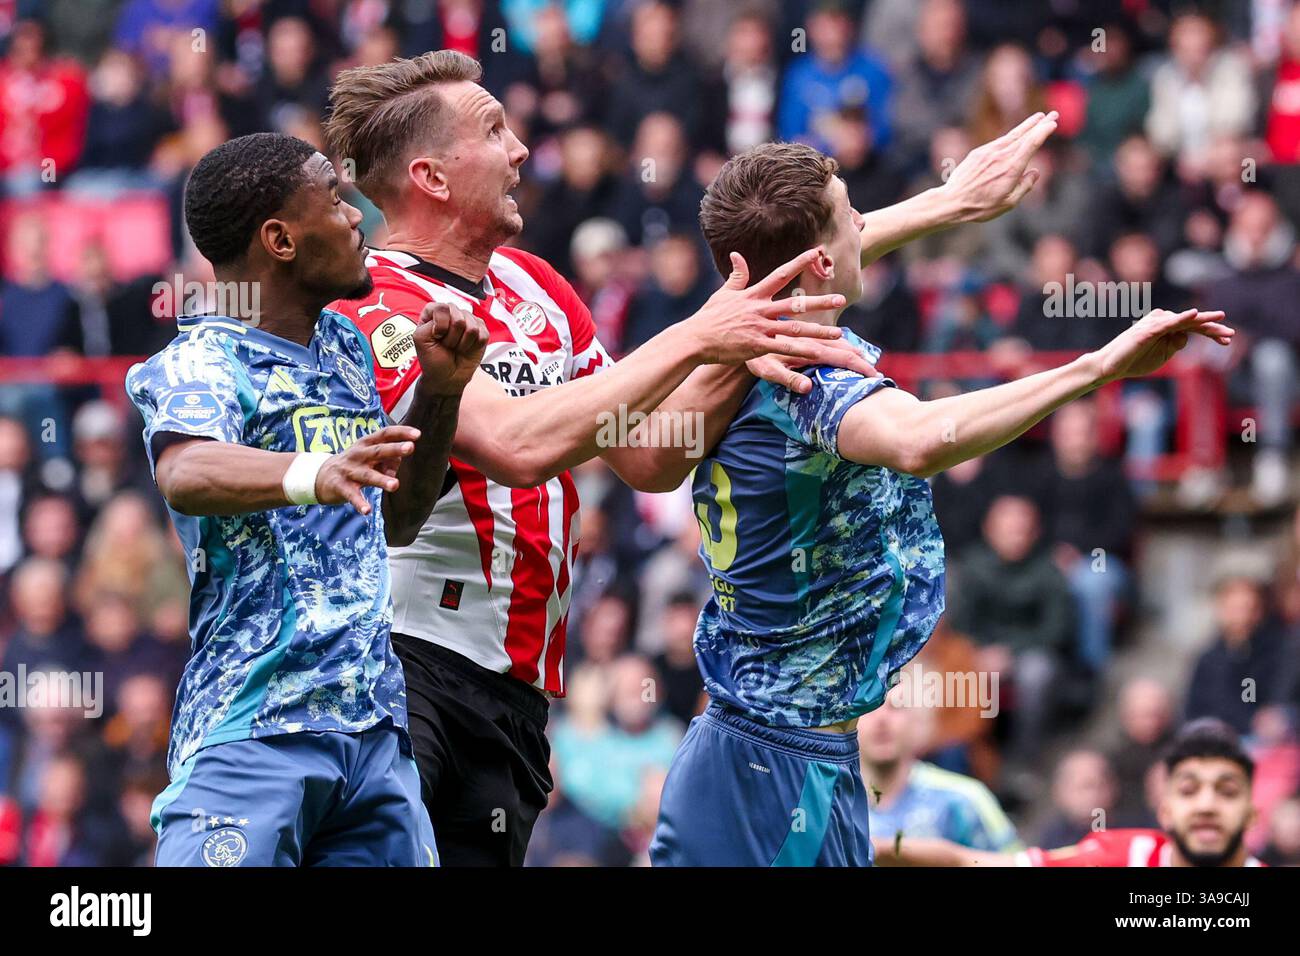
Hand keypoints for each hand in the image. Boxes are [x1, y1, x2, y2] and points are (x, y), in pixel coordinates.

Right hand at [315, 425, 420, 514]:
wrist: (320, 475)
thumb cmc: (354, 464)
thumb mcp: (369, 457)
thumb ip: (387, 459)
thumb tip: (399, 462)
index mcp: (366, 444)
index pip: (385, 434)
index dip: (400, 433)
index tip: (417, 434)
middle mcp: (358, 455)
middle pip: (378, 451)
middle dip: (394, 449)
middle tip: (410, 448)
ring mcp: (349, 471)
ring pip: (367, 475)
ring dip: (381, 480)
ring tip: (395, 485)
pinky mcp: (341, 487)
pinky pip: (352, 496)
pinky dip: (359, 503)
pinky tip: (367, 511)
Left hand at [411, 302, 489, 395]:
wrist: (447, 377)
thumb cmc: (433, 359)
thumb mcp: (420, 339)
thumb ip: (429, 322)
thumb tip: (449, 318)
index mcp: (435, 312)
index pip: (441, 307)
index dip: (441, 324)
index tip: (437, 336)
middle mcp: (452, 313)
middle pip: (458, 316)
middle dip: (451, 336)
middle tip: (447, 345)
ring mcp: (468, 320)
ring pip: (471, 326)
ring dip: (462, 343)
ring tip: (456, 347)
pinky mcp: (481, 330)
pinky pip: (482, 334)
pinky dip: (473, 346)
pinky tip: (466, 348)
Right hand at [686, 249, 847, 364]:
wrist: (695, 339)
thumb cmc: (708, 318)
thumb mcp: (722, 293)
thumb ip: (736, 276)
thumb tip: (736, 254)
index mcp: (754, 294)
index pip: (781, 273)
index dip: (799, 262)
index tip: (816, 252)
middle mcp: (760, 309)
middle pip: (795, 303)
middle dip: (819, 301)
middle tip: (841, 298)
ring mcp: (759, 328)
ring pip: (795, 328)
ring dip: (818, 330)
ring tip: (839, 333)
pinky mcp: (756, 346)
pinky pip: (784, 349)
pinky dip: (802, 352)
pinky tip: (818, 354)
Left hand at [747, 336, 878, 393]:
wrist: (740, 333)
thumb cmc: (751, 356)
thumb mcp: (767, 370)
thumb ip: (788, 379)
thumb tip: (808, 388)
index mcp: (805, 347)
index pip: (837, 357)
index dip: (856, 366)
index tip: (871, 375)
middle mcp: (808, 339)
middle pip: (840, 347)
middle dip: (859, 359)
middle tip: (874, 373)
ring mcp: (805, 335)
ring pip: (834, 340)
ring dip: (851, 349)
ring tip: (866, 361)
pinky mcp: (800, 334)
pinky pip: (824, 339)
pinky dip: (838, 344)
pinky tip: (845, 350)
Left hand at [941, 111, 1057, 222]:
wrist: (952, 201)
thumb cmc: (981, 207)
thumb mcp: (1008, 203)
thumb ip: (1025, 187)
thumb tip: (1035, 172)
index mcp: (1011, 168)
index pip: (1031, 144)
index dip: (1043, 131)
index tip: (1053, 123)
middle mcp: (1001, 156)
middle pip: (1024, 135)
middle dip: (1040, 124)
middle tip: (1054, 114)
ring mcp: (988, 152)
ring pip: (1012, 135)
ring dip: (1026, 126)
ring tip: (1038, 117)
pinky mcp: (979, 153)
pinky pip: (999, 141)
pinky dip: (1011, 135)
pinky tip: (1017, 134)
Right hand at [1089, 308, 1233, 383]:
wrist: (1110, 367)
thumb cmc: (1133, 361)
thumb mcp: (1162, 355)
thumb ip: (1175, 345)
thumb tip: (1186, 336)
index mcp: (1166, 328)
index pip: (1193, 328)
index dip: (1211, 333)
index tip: (1227, 341)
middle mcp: (1161, 322)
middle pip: (1192, 322)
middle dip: (1212, 328)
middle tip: (1231, 335)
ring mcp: (1154, 324)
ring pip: (1183, 321)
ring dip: (1203, 321)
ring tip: (1220, 320)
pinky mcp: (1148, 329)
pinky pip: (1168, 322)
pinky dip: (1181, 317)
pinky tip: (1194, 314)